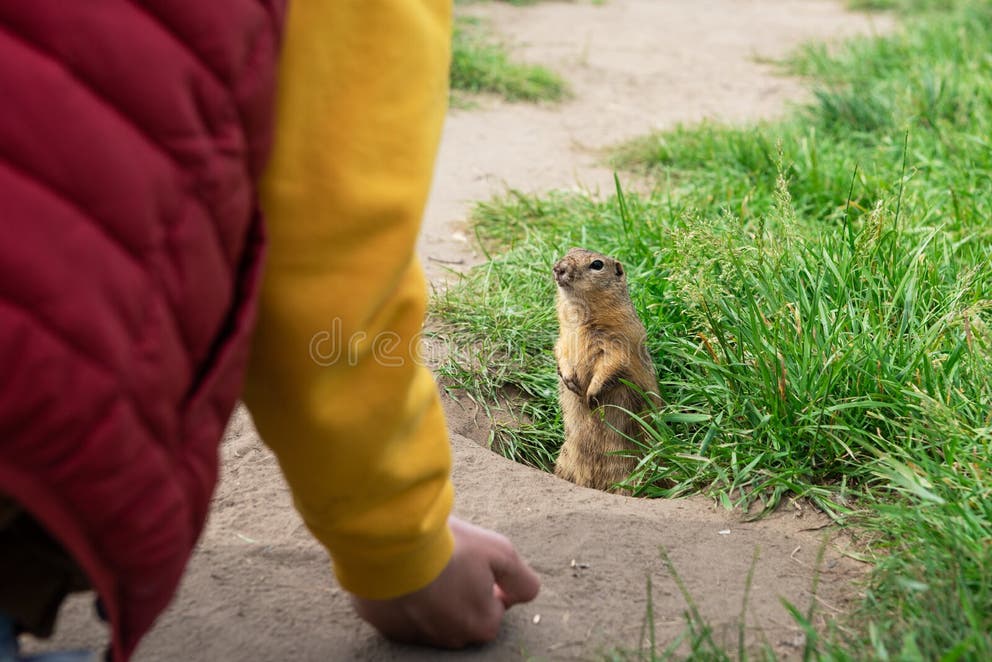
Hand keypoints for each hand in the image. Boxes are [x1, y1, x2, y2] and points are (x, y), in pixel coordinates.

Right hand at [351, 516, 539, 647]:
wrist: (393, 545)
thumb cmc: (450, 547)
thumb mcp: (501, 552)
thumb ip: (522, 579)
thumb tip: (522, 593)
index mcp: (482, 624)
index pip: (494, 606)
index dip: (487, 580)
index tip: (472, 560)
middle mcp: (451, 638)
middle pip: (463, 613)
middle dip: (459, 592)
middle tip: (448, 561)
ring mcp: (417, 636)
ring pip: (432, 616)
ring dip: (431, 596)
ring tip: (423, 565)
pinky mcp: (387, 627)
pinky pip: (402, 614)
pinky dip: (405, 598)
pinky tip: (402, 575)